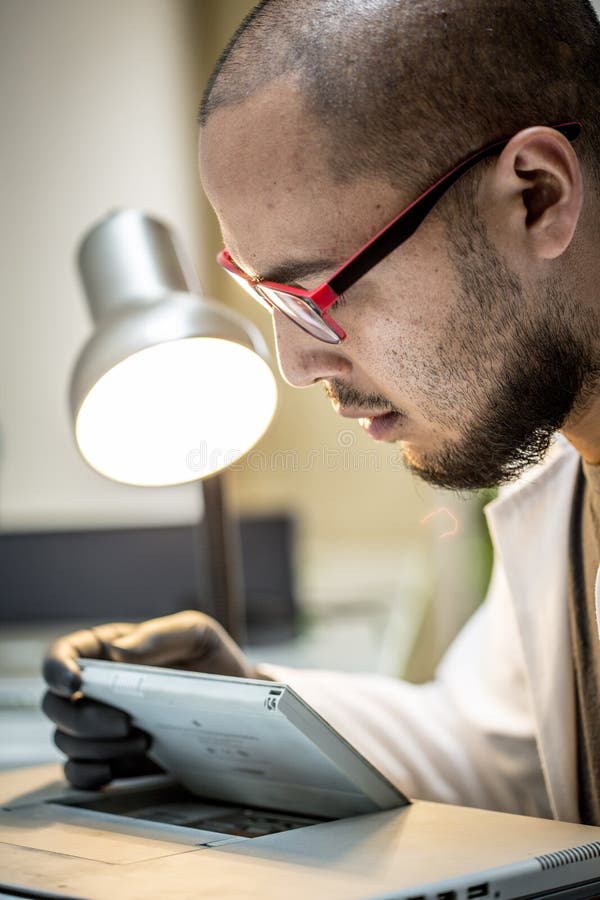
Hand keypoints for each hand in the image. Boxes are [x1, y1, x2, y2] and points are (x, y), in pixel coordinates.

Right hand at [42, 610, 258, 788]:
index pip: (63, 653)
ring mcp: (99, 725)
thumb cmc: (214, 663)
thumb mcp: (199, 636)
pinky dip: (87, 775)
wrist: (238, 709)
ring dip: (96, 747)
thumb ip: (161, 635)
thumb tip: (119, 653)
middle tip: (127, 722)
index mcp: (109, 649)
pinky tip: (113, 771)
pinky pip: (76, 773)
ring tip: (145, 742)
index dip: (56, 667)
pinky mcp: (110, 757)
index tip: (72, 682)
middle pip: (55, 706)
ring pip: (65, 741)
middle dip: (83, 719)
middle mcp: (95, 687)